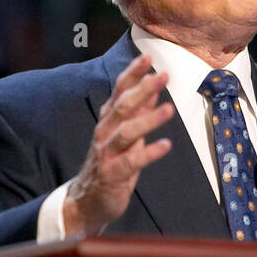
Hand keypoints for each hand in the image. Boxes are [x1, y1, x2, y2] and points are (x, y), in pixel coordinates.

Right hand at [64, 53, 174, 236]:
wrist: (86, 200)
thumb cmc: (110, 162)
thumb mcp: (125, 133)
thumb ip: (137, 111)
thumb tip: (153, 87)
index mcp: (108, 120)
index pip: (119, 91)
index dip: (133, 73)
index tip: (147, 56)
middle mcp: (105, 132)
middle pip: (123, 106)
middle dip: (143, 89)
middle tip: (164, 75)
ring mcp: (106, 153)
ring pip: (126, 132)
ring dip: (148, 120)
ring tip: (169, 109)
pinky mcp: (112, 174)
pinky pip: (132, 162)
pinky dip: (149, 152)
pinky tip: (166, 145)